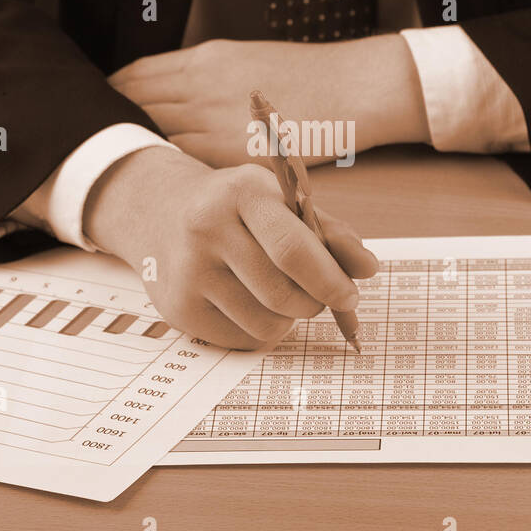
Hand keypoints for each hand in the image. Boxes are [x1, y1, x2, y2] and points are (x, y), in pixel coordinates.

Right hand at [82, 145, 378, 349]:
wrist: (162, 211)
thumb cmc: (238, 208)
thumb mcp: (281, 202)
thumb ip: (329, 233)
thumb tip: (368, 268)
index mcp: (243, 192)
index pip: (292, 248)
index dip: (329, 280)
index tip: (350, 296)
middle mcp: (207, 227)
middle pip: (281, 293)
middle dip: (313, 304)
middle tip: (320, 299)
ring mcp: (187, 270)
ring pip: (265, 323)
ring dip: (287, 319)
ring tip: (277, 295)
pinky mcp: (177, 307)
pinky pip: (241, 339)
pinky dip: (259, 330)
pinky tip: (247, 303)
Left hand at [108, 34, 429, 168]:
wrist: (356, 87)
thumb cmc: (312, 77)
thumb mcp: (249, 60)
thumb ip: (208, 76)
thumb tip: (174, 92)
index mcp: (206, 58)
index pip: (136, 74)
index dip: (110, 94)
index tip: (98, 110)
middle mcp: (203, 85)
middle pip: (134, 103)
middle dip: (111, 123)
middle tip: (93, 146)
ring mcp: (218, 119)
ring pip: (155, 135)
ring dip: (135, 151)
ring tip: (119, 170)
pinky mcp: (236, 152)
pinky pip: (188, 164)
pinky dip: (169, 171)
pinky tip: (161, 185)